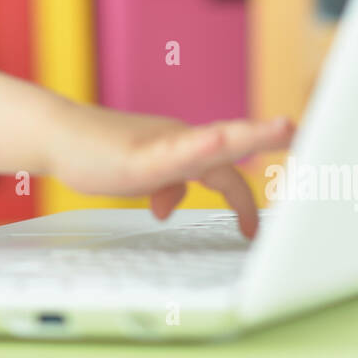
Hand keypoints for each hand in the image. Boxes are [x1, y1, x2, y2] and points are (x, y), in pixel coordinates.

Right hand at [47, 103, 297, 239]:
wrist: (60, 138)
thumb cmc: (99, 155)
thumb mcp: (141, 178)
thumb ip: (162, 187)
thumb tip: (168, 206)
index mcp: (183, 147)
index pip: (227, 167)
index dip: (244, 196)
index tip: (254, 229)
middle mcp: (180, 139)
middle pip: (234, 140)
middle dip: (268, 137)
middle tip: (297, 131)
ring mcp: (162, 145)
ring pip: (214, 141)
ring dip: (249, 135)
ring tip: (280, 129)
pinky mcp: (142, 156)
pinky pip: (176, 150)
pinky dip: (200, 145)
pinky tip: (216, 140)